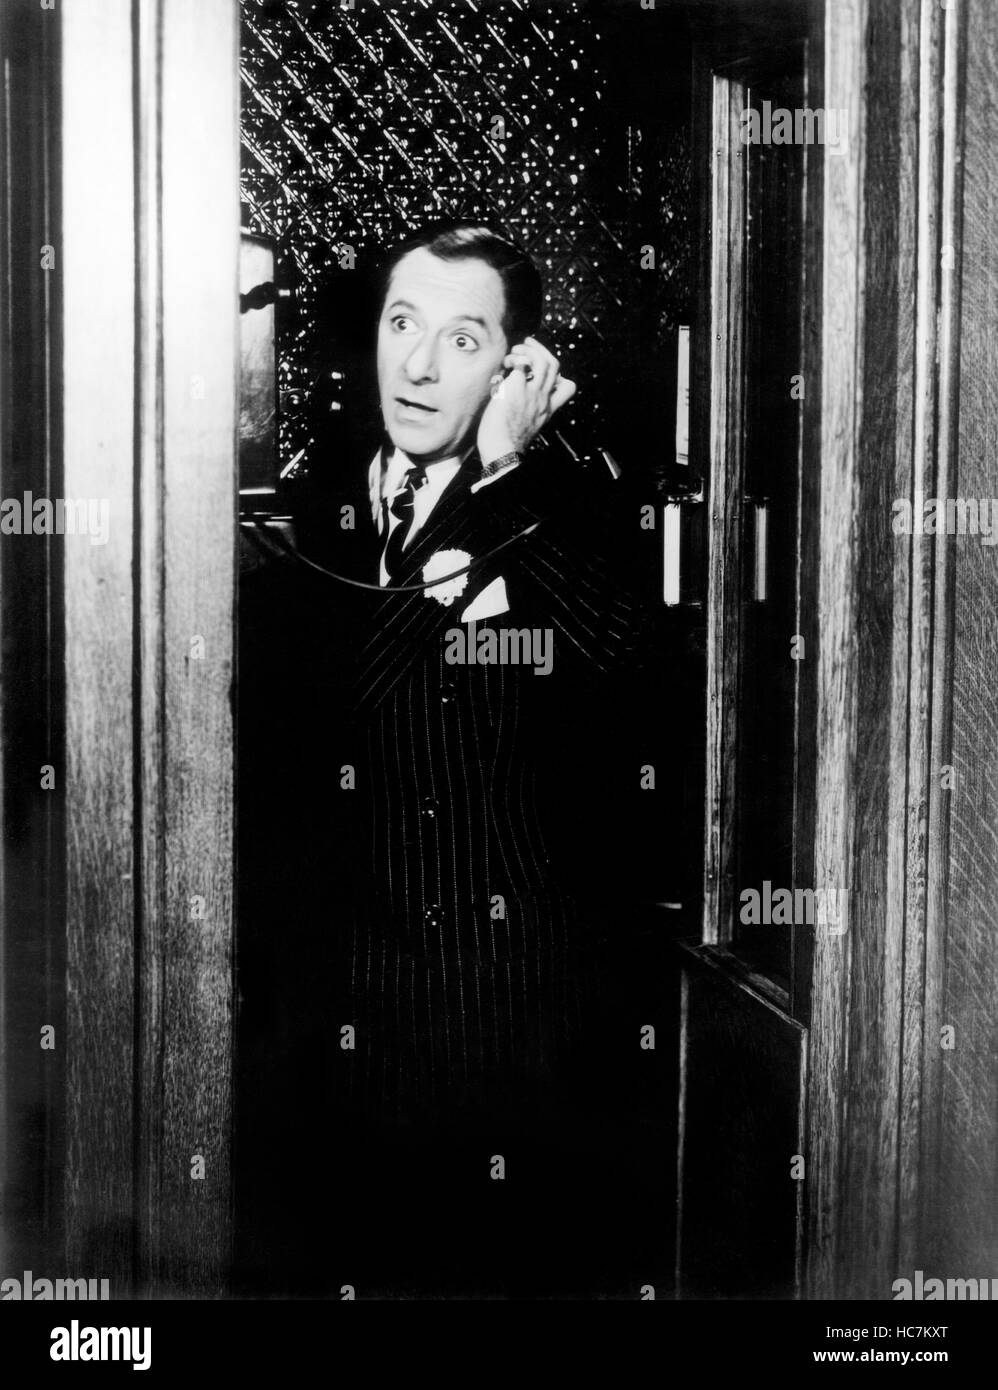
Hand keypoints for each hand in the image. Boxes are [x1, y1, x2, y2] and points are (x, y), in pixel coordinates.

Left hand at [476, 335, 575, 464]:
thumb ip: (525, 409)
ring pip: (542, 360)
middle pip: (554, 365)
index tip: (542, 371)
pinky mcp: (516, 388)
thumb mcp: (524, 426)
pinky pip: (520, 363)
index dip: (559, 373)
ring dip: (528, 350)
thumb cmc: (506, 443)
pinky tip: (504, 366)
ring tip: (515, 352)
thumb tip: (508, 392)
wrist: (502, 452)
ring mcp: (531, 393)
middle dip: (541, 350)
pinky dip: (513, 359)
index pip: (567, 387)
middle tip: (527, 345)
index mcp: (547, 410)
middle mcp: (542, 399)